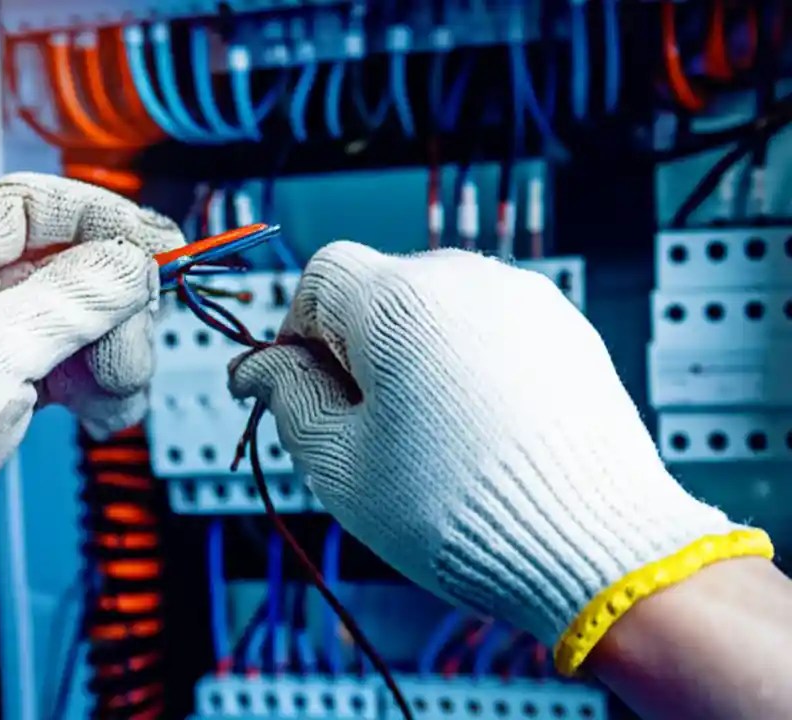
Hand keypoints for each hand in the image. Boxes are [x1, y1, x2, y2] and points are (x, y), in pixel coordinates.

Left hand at [0, 173, 183, 621]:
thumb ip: (73, 296)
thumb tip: (132, 260)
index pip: (31, 204)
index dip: (101, 218)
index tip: (158, 245)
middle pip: (66, 266)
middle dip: (113, 311)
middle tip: (129, 360)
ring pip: (76, 320)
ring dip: (111, 357)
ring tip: (115, 401)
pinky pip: (66, 366)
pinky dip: (94, 388)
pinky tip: (102, 418)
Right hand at [229, 242, 771, 673]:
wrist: (590, 546)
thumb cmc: (457, 511)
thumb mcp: (338, 462)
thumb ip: (287, 397)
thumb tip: (258, 368)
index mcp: (399, 301)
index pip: (323, 274)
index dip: (300, 328)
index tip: (303, 382)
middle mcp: (467, 280)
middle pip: (382, 286)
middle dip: (357, 343)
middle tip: (363, 423)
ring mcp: (526, 301)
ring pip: (439, 307)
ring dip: (415, 352)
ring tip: (429, 434)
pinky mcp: (568, 330)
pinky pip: (493, 327)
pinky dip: (470, 362)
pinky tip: (478, 428)